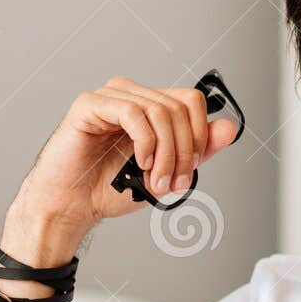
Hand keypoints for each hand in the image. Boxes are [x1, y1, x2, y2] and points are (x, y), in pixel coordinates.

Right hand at [3, 76, 241, 261]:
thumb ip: (196, 151)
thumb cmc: (107, 188)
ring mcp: (110, 97)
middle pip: (180, 106)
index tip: (190, 169)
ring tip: (155, 180)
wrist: (71, 206)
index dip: (200, 134)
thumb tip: (230, 128)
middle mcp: (131, 95)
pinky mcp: (90, 105)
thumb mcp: (164, 172)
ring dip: (165, 152)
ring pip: (160, 111)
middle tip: (173, 182)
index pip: (191, 101)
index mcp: (149, 107)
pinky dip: (145, 142)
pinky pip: (133, 113)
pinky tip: (139, 162)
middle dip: (183, 150)